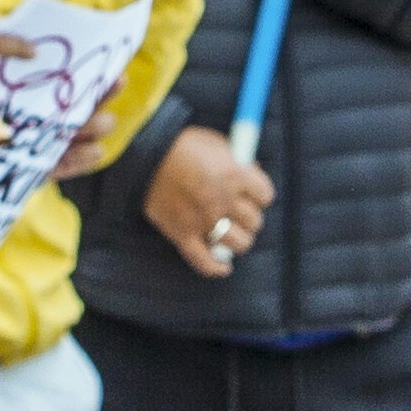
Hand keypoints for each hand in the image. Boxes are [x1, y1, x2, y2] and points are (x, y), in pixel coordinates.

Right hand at [148, 130, 273, 277]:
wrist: (145, 155)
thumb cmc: (182, 145)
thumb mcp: (216, 143)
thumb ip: (237, 160)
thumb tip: (253, 174)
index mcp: (234, 175)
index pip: (265, 196)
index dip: (261, 195)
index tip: (254, 195)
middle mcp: (222, 200)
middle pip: (254, 221)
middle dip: (251, 217)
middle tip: (241, 214)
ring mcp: (203, 220)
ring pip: (239, 243)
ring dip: (240, 240)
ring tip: (234, 234)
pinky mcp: (183, 235)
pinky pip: (205, 262)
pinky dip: (217, 268)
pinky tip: (224, 267)